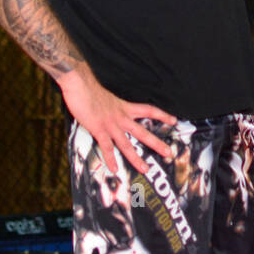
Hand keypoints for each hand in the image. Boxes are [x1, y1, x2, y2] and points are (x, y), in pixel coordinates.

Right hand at [57, 68, 175, 175]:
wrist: (80, 84)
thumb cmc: (90, 88)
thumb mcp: (107, 97)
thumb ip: (111, 106)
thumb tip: (110, 109)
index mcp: (124, 107)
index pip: (149, 110)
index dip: (162, 115)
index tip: (174, 120)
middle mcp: (121, 117)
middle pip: (143, 132)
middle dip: (156, 143)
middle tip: (169, 153)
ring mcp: (111, 125)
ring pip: (127, 144)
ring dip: (136, 158)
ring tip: (145, 169)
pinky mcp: (99, 129)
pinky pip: (107, 148)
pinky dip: (110, 159)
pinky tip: (114, 170)